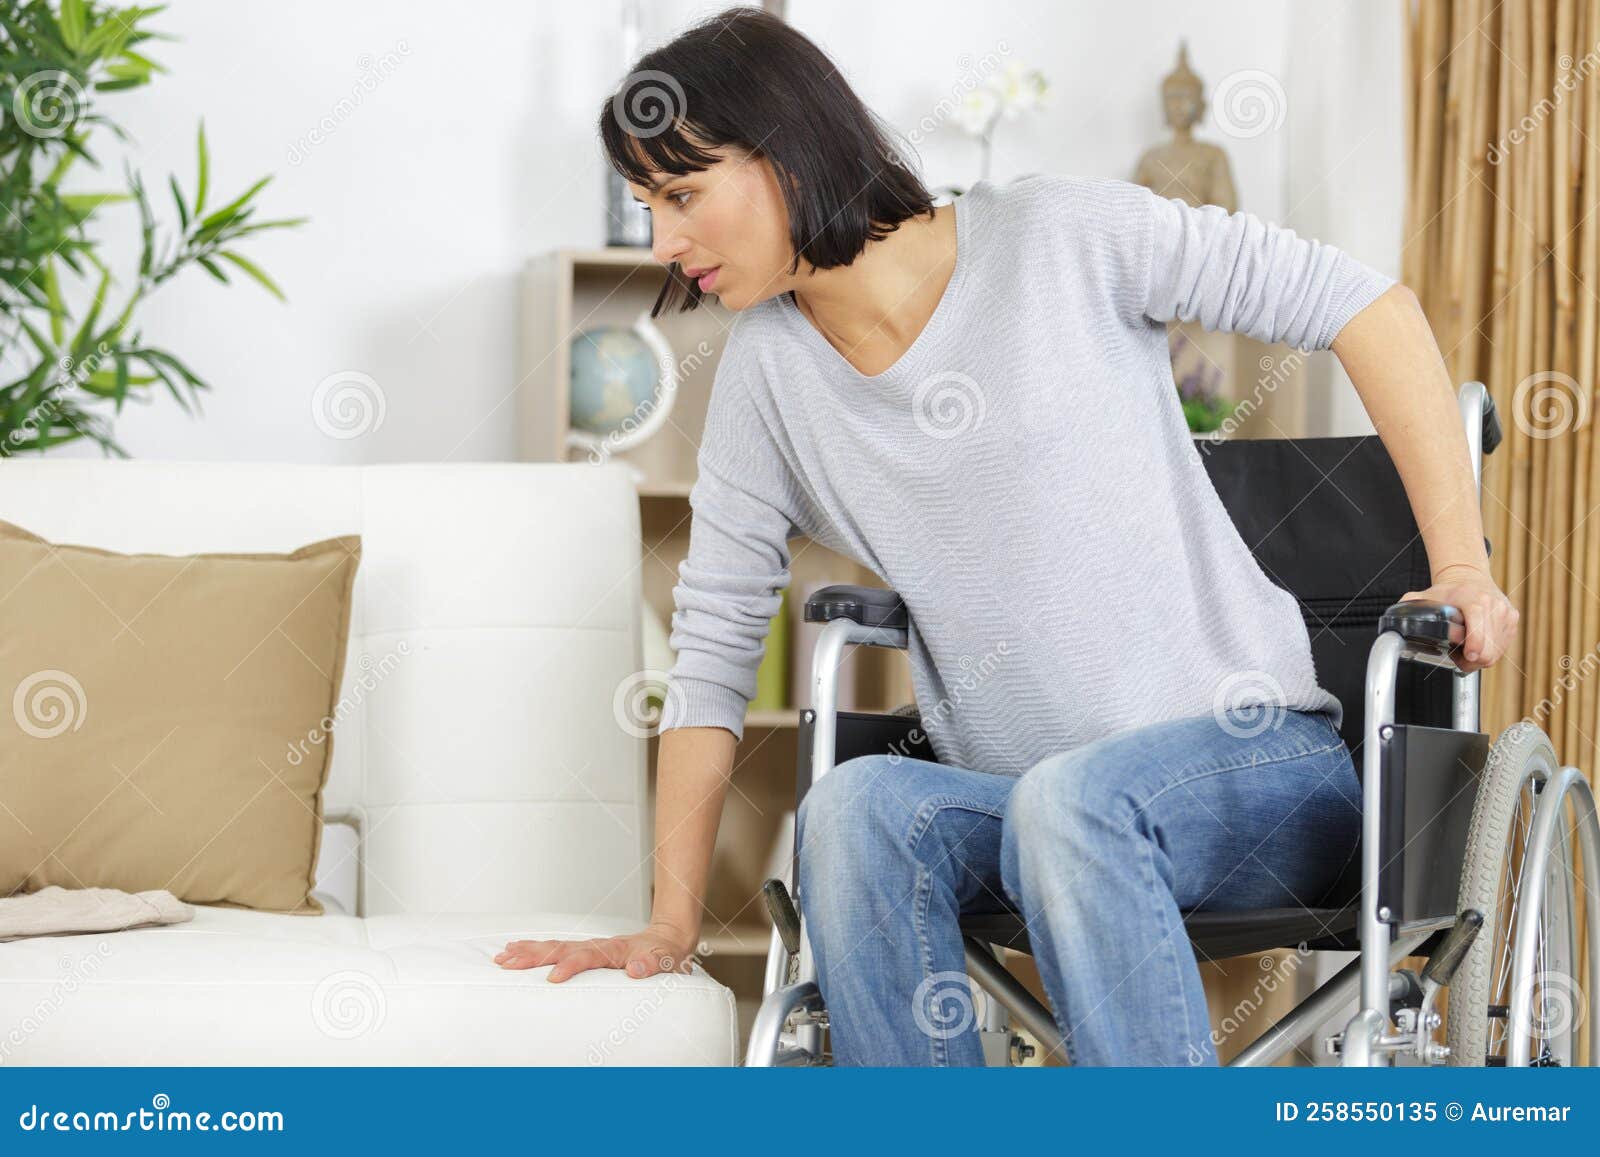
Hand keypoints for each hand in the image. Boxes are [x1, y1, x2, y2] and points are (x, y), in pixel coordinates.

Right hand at [492, 921, 697, 982]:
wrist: (668, 938)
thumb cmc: (666, 953)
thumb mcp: (667, 959)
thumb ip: (653, 964)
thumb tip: (635, 970)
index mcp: (615, 950)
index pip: (588, 957)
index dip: (571, 966)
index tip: (552, 978)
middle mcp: (598, 946)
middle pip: (561, 948)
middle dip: (534, 955)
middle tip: (507, 963)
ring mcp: (589, 948)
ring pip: (554, 947)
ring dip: (528, 951)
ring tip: (502, 956)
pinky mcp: (586, 952)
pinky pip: (557, 949)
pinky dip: (536, 949)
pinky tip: (517, 951)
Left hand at [1400, 563, 1519, 673]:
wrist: (1470, 578)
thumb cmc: (1448, 591)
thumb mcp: (1427, 595)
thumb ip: (1410, 605)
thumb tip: (1393, 621)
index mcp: (1473, 598)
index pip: (1479, 626)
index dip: (1474, 644)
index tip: (1466, 655)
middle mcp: (1493, 605)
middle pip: (1489, 647)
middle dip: (1473, 660)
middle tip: (1458, 659)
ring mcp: (1505, 613)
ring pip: (1497, 651)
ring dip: (1481, 658)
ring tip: (1465, 651)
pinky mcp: (1512, 620)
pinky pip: (1503, 647)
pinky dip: (1490, 651)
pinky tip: (1476, 645)